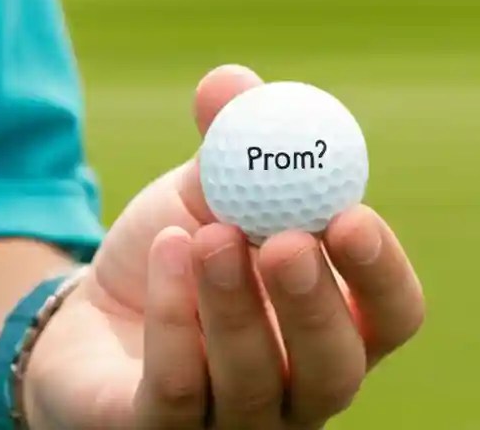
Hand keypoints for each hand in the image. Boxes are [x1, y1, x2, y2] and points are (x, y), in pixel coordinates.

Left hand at [21, 65, 424, 428]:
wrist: (87, 312)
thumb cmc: (176, 256)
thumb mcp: (202, 193)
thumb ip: (227, 146)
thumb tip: (231, 84)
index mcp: (336, 322)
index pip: (392, 316)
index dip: (382, 273)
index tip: (351, 215)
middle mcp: (298, 387)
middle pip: (334, 368)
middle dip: (313, 303)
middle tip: (288, 241)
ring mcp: (233, 423)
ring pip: (252, 384)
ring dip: (233, 304)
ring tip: (205, 234)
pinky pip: (176, 395)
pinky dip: (175, 323)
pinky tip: (165, 256)